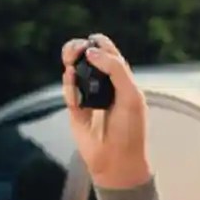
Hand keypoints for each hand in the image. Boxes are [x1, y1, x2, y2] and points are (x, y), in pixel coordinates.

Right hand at [60, 33, 152, 189]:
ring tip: (71, 63)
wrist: (117, 159)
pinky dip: (68, 85)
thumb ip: (116, 70)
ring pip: (74, 71)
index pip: (108, 53)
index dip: (99, 43)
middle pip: (87, 57)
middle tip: (77, 50)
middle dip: (79, 49)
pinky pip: (68, 91)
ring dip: (71, 63)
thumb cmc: (130, 128)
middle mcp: (105, 85)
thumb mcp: (131, 95)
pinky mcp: (75, 110)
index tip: (92, 40)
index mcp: (122, 79)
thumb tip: (92, 51)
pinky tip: (71, 83)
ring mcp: (89, 96)